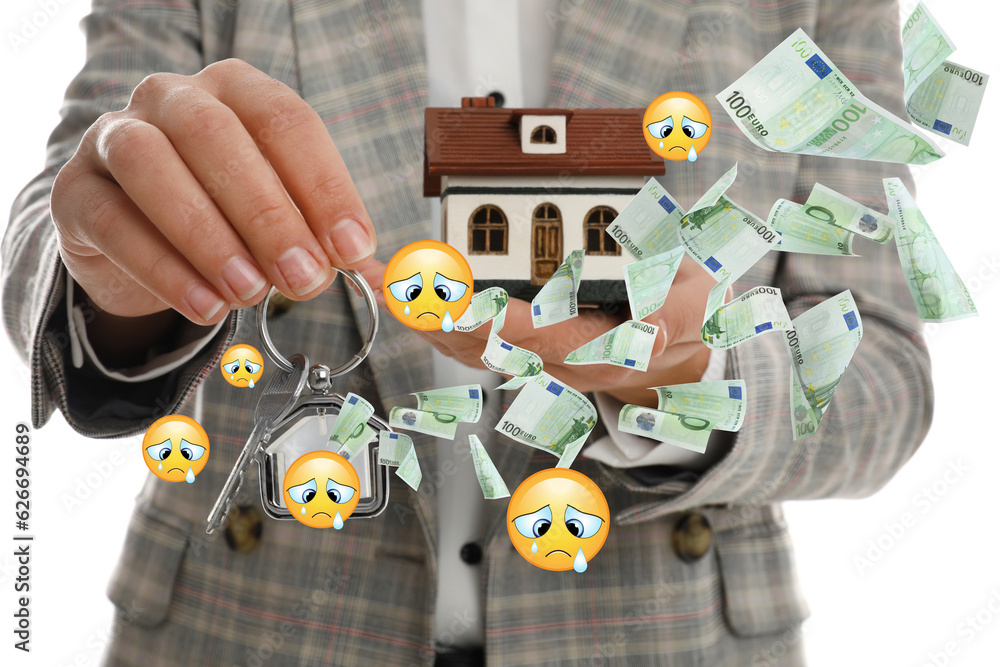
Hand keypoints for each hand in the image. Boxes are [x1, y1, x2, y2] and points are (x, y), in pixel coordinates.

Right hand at [51, 59, 376, 326]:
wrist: (141, 239)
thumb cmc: (226, 216)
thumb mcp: (282, 217)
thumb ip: (324, 238)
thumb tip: (380, 276)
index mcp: (236, 91)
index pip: (286, 122)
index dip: (325, 187)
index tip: (354, 248)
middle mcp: (172, 99)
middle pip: (217, 137)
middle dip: (270, 214)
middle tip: (305, 279)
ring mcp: (114, 138)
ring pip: (153, 167)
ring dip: (211, 236)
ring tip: (252, 292)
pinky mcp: (76, 192)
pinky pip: (115, 222)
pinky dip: (166, 270)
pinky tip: (208, 306)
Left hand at [356, 254, 723, 407]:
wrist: (680, 351)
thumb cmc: (686, 312)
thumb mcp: (697, 305)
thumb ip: (673, 316)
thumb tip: (651, 330)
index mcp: (602, 351)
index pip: (535, 336)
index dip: (486, 316)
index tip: (449, 298)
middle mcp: (561, 365)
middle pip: (485, 344)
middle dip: (434, 311)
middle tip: (390, 278)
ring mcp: (540, 364)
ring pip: (470, 348)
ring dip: (423, 316)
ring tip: (382, 281)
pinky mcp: (526, 355)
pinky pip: (472, 346)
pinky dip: (436, 321)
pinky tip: (409, 299)